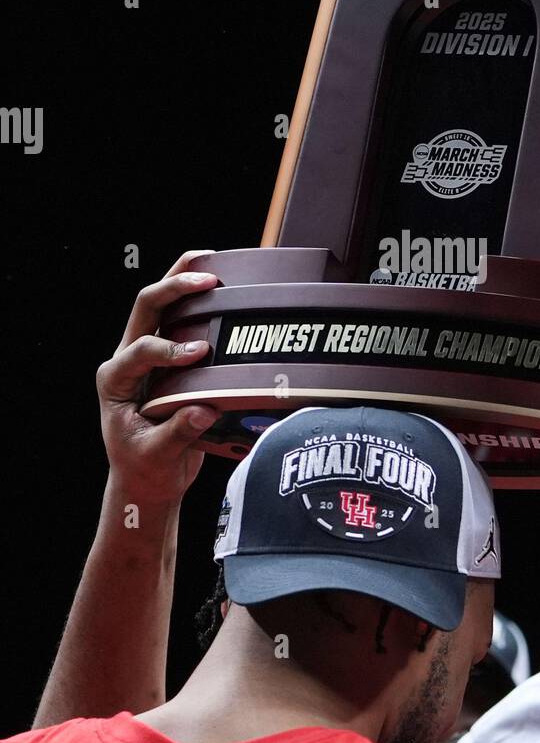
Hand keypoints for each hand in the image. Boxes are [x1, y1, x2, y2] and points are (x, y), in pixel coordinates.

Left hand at [96, 251, 220, 506]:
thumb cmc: (145, 467)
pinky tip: (221, 286)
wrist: (148, 476)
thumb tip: (204, 408)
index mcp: (115, 380)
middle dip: (175, 288)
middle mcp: (128, 359)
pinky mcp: (170, 358)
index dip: (170, 349)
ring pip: (161, 304)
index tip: (202, 354)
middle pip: (146, 308)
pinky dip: (198, 299)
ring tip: (215, 266)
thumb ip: (177, 433)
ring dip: (184, 280)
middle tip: (209, 282)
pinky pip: (181, 319)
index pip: (140, 350)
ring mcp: (149, 355)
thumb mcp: (157, 456)